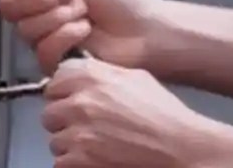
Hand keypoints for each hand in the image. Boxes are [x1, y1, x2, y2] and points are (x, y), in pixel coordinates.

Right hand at [0, 0, 159, 72]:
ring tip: (85, 13)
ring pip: (25, 29)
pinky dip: (65, 37)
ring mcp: (44, 38)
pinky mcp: (55, 62)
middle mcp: (37, 12)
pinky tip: (85, 32)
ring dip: (59, 17)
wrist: (144, 31)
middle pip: (8, 6)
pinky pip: (42, 50)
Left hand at [43, 58, 212, 167]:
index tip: (74, 102)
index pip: (55, 81)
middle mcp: (79, 101)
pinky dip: (74, 165)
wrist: (183, 149)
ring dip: (71, 146)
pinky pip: (60, 162)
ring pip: (55, 140)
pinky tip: (95, 161)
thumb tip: (83, 75)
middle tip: (87, 130)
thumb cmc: (166, 115)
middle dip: (65, 122)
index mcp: (90, 77)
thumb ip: (102, 73)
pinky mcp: (80, 159)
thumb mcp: (136, 78)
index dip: (65, 94)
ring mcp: (77, 132)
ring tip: (96, 148)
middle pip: (49, 112)